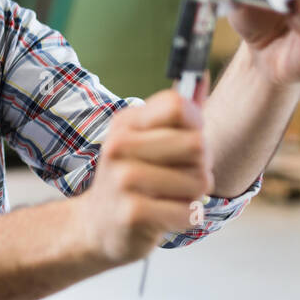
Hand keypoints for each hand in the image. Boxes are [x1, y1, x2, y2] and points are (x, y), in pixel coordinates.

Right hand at [75, 89, 212, 265]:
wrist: (97, 226)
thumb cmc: (132, 180)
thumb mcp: (146, 142)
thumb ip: (178, 113)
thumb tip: (202, 74)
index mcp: (126, 124)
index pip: (178, 105)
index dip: (196, 125)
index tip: (185, 143)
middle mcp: (119, 146)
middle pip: (197, 143)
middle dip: (200, 166)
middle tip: (178, 177)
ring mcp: (123, 179)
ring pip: (198, 180)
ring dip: (193, 196)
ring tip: (168, 198)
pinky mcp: (132, 212)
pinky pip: (188, 212)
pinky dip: (185, 218)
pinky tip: (164, 217)